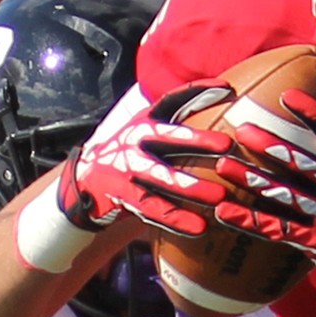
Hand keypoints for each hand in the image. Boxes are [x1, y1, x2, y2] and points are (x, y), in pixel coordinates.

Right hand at [56, 84, 233, 235]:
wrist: (87, 180)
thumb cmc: (133, 154)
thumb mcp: (149, 130)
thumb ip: (179, 116)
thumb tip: (227, 93)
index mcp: (145, 120)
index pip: (172, 101)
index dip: (198, 91)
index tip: (228, 89)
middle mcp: (136, 140)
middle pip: (169, 137)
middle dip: (199, 140)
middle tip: (227, 145)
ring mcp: (128, 168)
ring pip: (163, 177)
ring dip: (192, 187)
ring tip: (219, 197)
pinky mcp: (124, 195)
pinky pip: (154, 209)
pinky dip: (177, 219)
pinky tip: (199, 227)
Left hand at [213, 90, 315, 313]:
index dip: (311, 113)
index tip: (288, 96)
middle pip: (301, 161)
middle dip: (269, 144)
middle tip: (243, 130)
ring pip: (282, 192)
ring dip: (250, 177)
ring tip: (224, 164)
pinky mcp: (313, 242)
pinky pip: (274, 228)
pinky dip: (247, 219)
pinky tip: (224, 211)